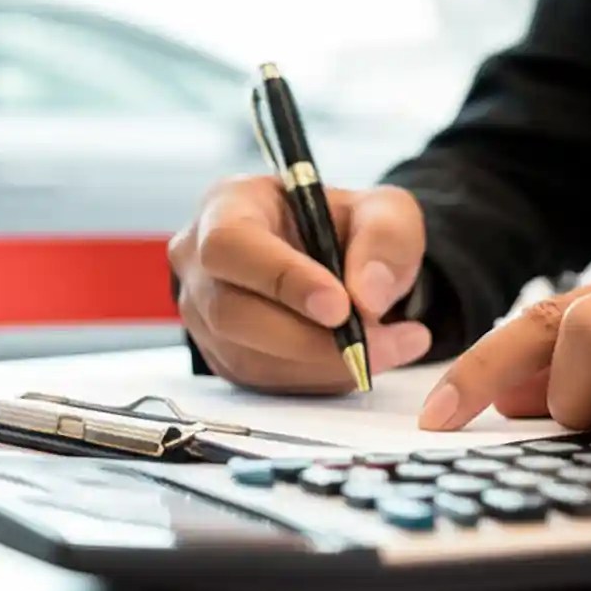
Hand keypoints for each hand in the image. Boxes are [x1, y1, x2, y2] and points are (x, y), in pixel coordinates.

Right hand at [168, 175, 431, 393]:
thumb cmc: (345, 225)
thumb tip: (368, 296)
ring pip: (250, 358)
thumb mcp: (383, 209)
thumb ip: (385, 238)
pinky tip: (360, 360)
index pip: (230, 245)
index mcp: (226, 207)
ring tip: (390, 348)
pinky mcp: (225, 359)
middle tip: (380, 340)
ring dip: (324, 365)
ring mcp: (204, 318)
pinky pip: (266, 383)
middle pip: (232, 313)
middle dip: (310, 338)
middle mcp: (200, 264)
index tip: (340, 306)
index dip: (281, 279)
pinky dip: (320, 379)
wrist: (338, 262)